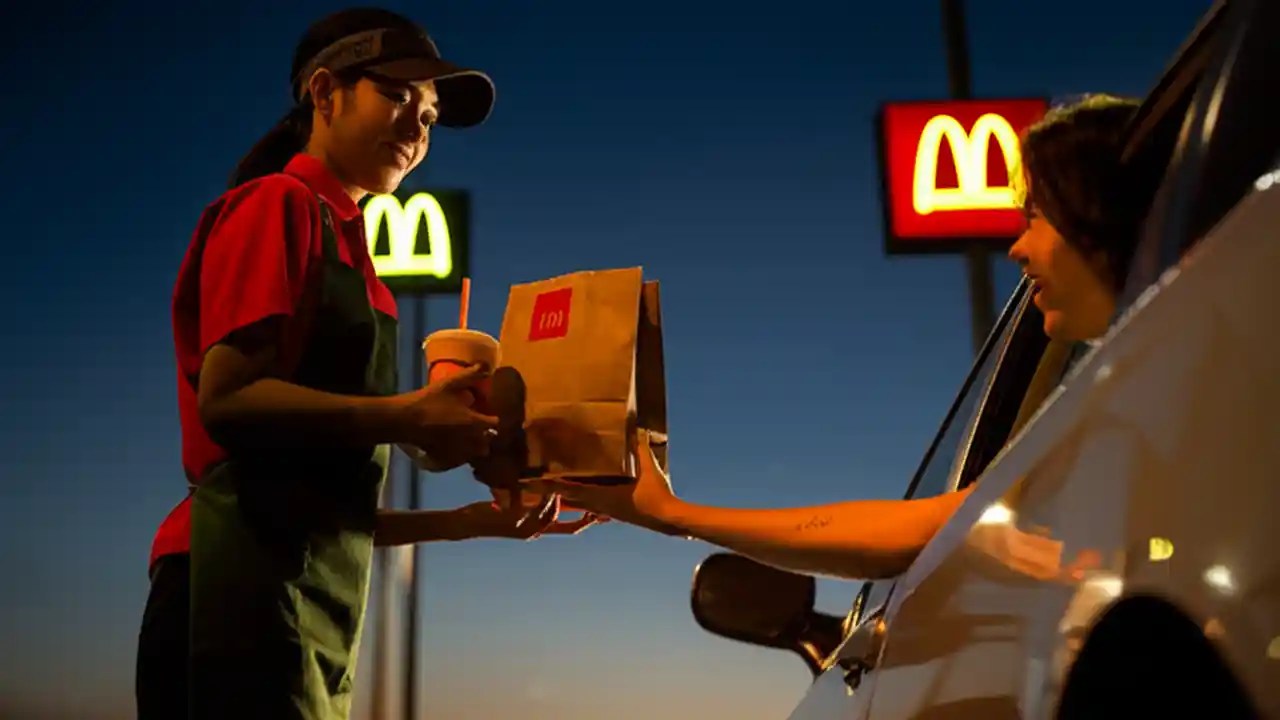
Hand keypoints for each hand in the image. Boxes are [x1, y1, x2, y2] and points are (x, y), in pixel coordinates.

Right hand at [399, 364, 498, 470]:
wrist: (404, 420)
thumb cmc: (429, 400)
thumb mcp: (450, 384)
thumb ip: (471, 375)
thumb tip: (487, 365)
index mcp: (475, 422)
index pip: (495, 424)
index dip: (492, 418)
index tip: (487, 414)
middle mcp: (471, 441)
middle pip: (488, 442)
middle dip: (485, 436)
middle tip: (476, 426)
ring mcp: (458, 453)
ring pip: (474, 454)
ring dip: (473, 447)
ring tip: (464, 438)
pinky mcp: (445, 461)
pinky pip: (458, 462)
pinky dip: (458, 456)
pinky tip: (450, 447)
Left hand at [450, 493, 605, 539]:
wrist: (467, 524)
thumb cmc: (489, 512)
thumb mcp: (513, 505)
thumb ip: (530, 498)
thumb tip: (544, 482)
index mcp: (538, 528)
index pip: (569, 526)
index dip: (586, 520)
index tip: (601, 511)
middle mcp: (536, 531)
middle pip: (569, 527)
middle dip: (585, 515)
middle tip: (597, 502)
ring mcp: (527, 530)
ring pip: (553, 516)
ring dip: (560, 500)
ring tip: (565, 483)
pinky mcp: (516, 525)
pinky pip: (536, 512)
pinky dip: (545, 500)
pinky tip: (548, 488)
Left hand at [529, 431, 681, 534]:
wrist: (666, 518)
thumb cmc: (653, 491)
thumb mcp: (645, 462)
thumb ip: (636, 441)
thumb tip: (631, 421)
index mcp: (595, 493)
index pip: (561, 488)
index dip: (542, 483)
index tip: (525, 477)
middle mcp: (593, 503)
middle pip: (561, 496)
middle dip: (545, 487)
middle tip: (530, 476)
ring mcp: (600, 509)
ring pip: (572, 501)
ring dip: (560, 491)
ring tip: (548, 480)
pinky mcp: (608, 511)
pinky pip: (585, 502)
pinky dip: (576, 494)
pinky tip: (579, 487)